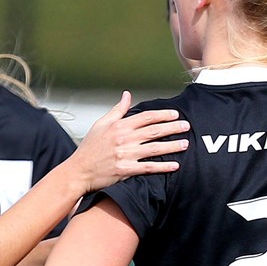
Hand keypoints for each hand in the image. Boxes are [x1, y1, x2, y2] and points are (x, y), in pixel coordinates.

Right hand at [70, 91, 189, 190]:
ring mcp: (126, 154)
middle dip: (173, 128)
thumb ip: (117, 110)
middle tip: (187, 126)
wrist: (79, 170)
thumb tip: (127, 95)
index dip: (163, 115)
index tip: (175, 114)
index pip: (146, 117)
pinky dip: (163, 166)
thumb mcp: (101, 124)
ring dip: (172, 146)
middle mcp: (124, 139)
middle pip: (154, 131)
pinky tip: (175, 165)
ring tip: (185, 144)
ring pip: (155, 148)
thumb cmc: (89, 148)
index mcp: (119, 126)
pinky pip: (149, 167)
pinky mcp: (126, 170)